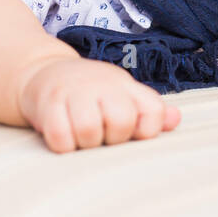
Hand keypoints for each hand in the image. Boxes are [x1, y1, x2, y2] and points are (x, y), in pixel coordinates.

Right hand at [16, 55, 181, 152]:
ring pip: (89, 131)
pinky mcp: (48, 103)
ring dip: (85, 142)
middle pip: (121, 121)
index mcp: (125, 85)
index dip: (146, 130)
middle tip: (102, 132)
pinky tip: (63, 134)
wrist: (42, 71)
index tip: (132, 131)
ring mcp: (74, 91)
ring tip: (81, 134)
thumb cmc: (90, 92)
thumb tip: (175, 118)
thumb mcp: (122, 95)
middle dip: (113, 137)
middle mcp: (102, 83)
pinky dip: (62, 144)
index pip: (153, 110)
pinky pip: (60, 138)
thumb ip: (149, 111)